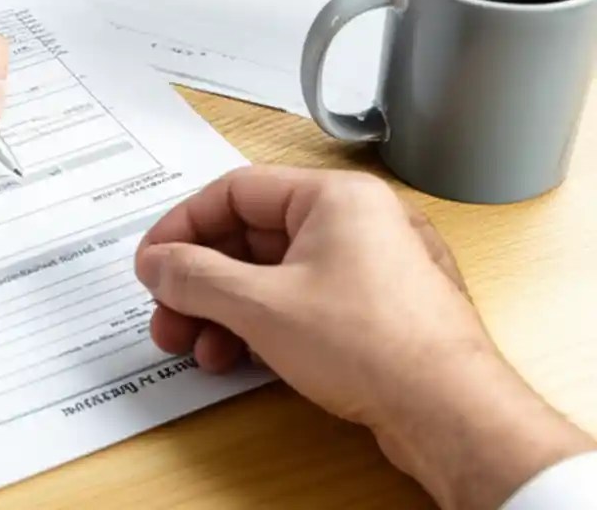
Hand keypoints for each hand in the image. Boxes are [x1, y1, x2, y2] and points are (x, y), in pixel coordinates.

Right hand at [134, 166, 594, 509]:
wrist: (449, 411)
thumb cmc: (373, 345)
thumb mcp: (260, 306)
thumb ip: (196, 277)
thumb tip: (157, 263)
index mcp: (334, 197)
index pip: (235, 191)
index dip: (182, 227)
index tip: (152, 262)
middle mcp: (355, 221)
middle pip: (251, 236)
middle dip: (200, 282)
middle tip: (167, 315)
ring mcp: (368, 266)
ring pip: (272, 275)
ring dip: (224, 310)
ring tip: (198, 348)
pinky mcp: (373, 309)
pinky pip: (300, 301)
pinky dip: (261, 324)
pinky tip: (237, 356)